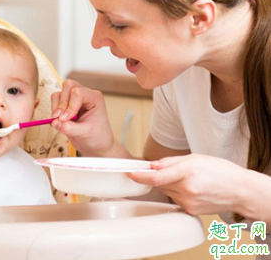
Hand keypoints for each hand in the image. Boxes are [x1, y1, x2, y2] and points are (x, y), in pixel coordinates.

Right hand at [50, 79, 117, 156]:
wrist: (96, 145)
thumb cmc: (97, 137)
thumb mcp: (84, 133)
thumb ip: (69, 128)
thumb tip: (55, 122)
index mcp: (94, 98)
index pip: (78, 93)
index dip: (70, 105)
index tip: (66, 119)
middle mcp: (85, 95)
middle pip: (68, 86)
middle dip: (62, 102)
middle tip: (60, 118)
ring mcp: (75, 99)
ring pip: (60, 92)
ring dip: (56, 106)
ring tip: (60, 120)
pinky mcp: (66, 105)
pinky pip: (55, 100)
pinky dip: (54, 109)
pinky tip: (60, 120)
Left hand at [129, 154, 246, 214]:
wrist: (240, 191)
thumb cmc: (221, 171)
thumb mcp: (195, 158)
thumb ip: (170, 162)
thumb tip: (152, 165)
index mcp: (187, 172)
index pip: (156, 177)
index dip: (140, 175)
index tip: (130, 173)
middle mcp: (186, 189)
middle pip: (160, 183)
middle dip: (161, 177)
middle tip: (173, 171)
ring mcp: (188, 202)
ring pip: (167, 191)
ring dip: (171, 185)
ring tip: (189, 180)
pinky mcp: (190, 211)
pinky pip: (175, 199)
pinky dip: (178, 193)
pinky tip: (192, 189)